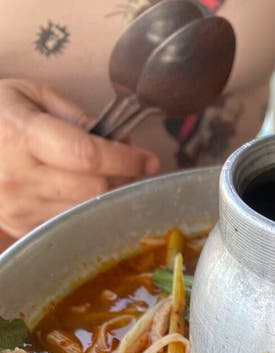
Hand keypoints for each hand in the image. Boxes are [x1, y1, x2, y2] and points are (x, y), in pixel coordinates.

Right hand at [0, 79, 159, 238]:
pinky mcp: (20, 228)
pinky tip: (82, 195)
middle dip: (120, 179)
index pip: (87, 155)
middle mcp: (19, 176)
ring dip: (105, 197)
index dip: (125, 160)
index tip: (149, 159)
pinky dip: (85, 210)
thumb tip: (115, 139)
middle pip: (92, 189)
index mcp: (22, 135)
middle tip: (129, 168)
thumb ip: (74, 115)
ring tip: (105, 178)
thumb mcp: (28, 94)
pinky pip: (69, 224)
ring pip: (84, 211)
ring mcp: (18, 207)